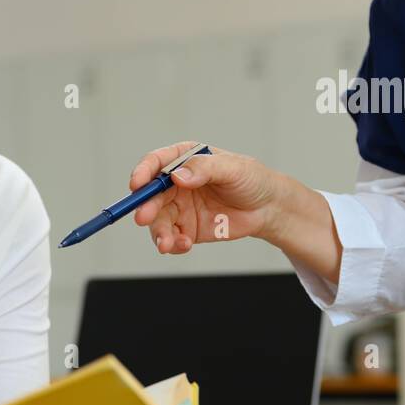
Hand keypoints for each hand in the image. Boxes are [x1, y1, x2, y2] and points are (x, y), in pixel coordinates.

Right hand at [127, 141, 281, 253]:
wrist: (267, 208)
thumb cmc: (252, 180)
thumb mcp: (233, 168)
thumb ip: (205, 168)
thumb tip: (178, 176)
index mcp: (184, 160)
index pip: (156, 163)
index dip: (143, 172)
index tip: (137, 184)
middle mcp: (175, 183)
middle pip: (151, 195)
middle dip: (145, 207)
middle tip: (143, 218)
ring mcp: (178, 207)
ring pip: (157, 220)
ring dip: (158, 232)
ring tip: (167, 244)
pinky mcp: (185, 228)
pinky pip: (170, 237)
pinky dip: (172, 243)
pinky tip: (184, 245)